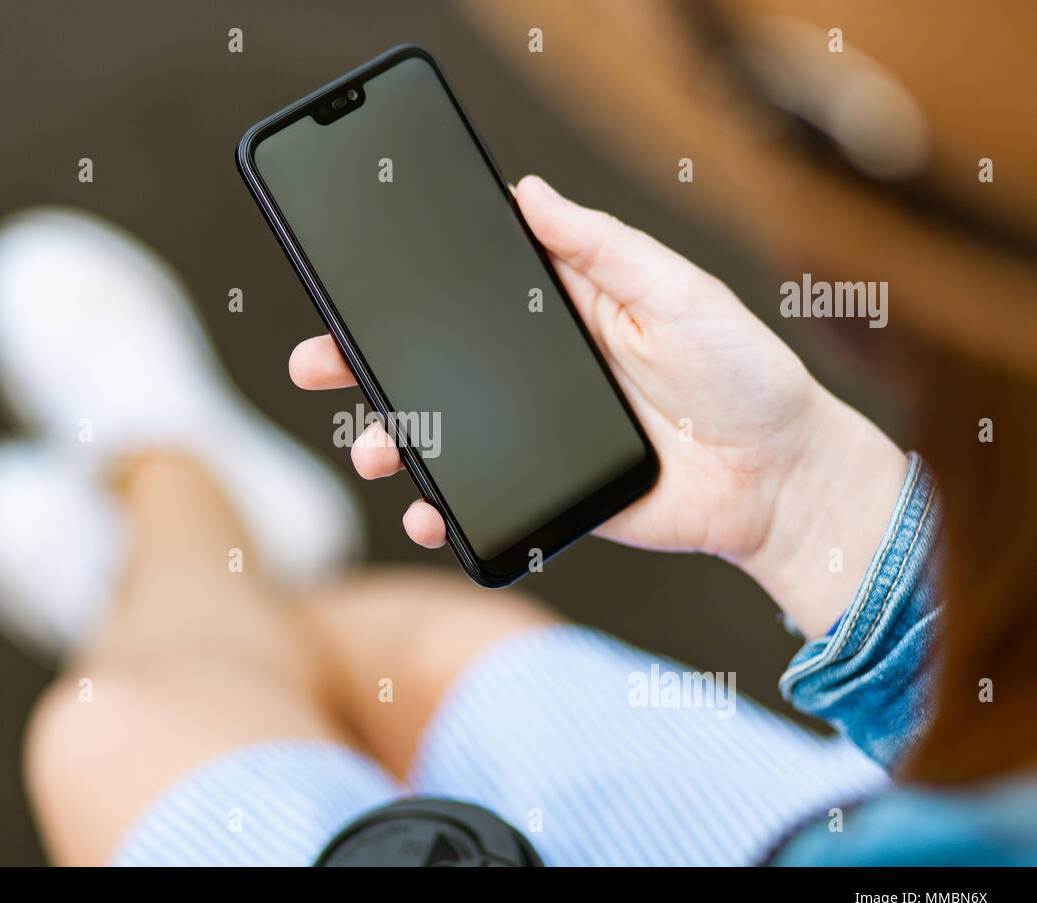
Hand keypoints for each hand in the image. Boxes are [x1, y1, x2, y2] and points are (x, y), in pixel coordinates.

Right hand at [289, 175, 906, 633]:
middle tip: (320, 362)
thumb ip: (601, 247)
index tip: (354, 288)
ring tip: (375, 449)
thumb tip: (529, 191)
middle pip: (438, 365)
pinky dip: (446, 510)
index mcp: (565, 313)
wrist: (781, 479)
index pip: (471, 294)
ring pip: (447, 435)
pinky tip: (427, 511)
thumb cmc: (744, 374)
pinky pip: (483, 500)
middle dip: (369, 365)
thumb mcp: (676, 292)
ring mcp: (538, 436)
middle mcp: (541, 373)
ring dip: (396, 442)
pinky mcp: (550, 492)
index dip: (410, 291)